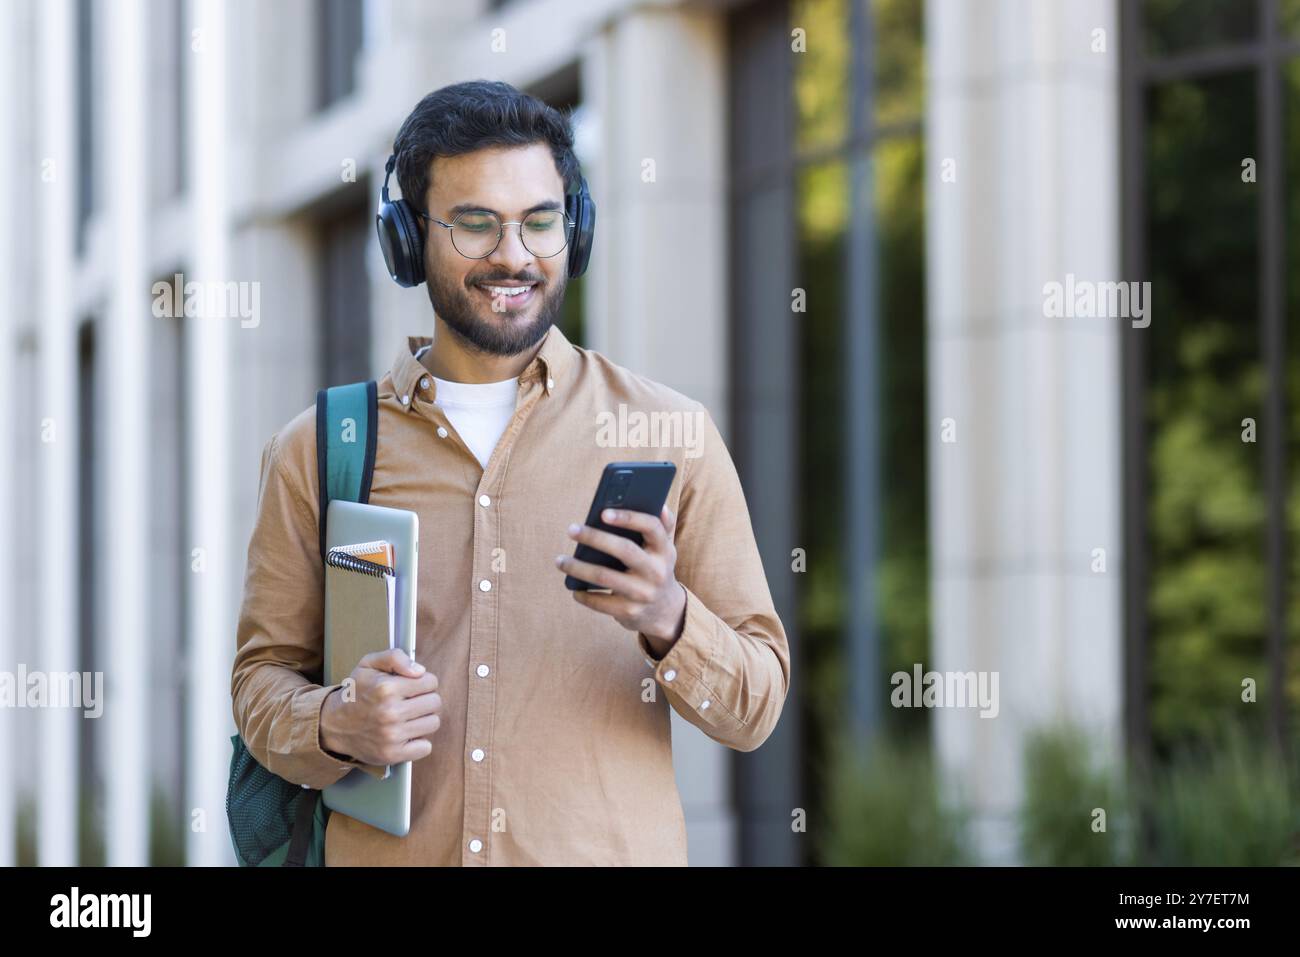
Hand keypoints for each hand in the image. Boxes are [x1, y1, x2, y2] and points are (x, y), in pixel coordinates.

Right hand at [319, 647, 441, 765]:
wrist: (334, 724)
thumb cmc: (355, 693)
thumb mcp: (368, 664)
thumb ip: (395, 657)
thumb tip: (420, 671)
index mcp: (386, 688)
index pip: (431, 682)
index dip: (423, 682)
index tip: (413, 686)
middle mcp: (390, 712)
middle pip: (435, 702)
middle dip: (426, 699)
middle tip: (410, 702)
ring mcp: (391, 735)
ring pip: (433, 723)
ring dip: (423, 719)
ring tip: (408, 717)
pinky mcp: (392, 754)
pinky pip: (425, 747)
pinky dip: (419, 741)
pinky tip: (406, 733)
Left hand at [555, 505, 686, 653]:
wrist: (665, 611)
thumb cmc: (656, 569)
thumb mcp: (664, 550)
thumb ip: (663, 526)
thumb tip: (659, 505)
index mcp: (665, 550)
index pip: (651, 527)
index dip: (629, 518)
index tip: (604, 512)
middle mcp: (657, 571)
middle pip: (624, 550)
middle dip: (595, 537)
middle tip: (572, 530)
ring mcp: (643, 593)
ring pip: (604, 576)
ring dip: (578, 567)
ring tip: (560, 561)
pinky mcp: (629, 612)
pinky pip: (599, 602)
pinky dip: (583, 595)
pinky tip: (573, 587)